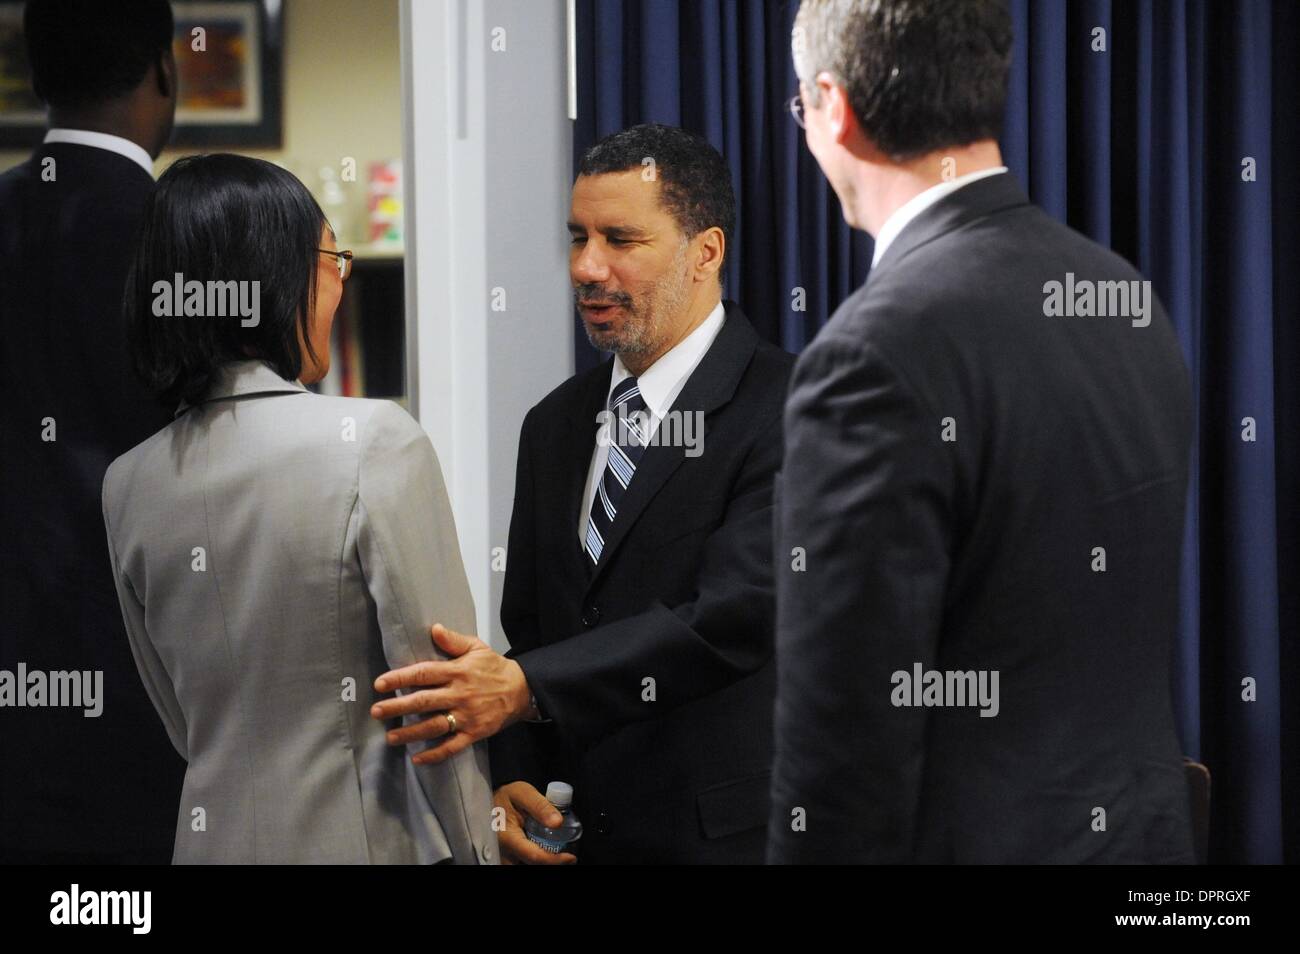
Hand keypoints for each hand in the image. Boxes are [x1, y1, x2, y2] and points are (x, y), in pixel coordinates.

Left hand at [370, 624, 532, 764]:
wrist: (522, 689)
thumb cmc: (494, 668)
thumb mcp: (477, 648)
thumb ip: (454, 640)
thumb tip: (433, 628)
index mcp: (457, 671)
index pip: (424, 673)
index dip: (400, 678)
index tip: (380, 684)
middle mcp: (460, 694)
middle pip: (423, 701)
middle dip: (397, 706)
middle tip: (376, 711)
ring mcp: (467, 715)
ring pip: (434, 726)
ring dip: (410, 732)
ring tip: (390, 737)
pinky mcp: (474, 732)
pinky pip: (452, 746)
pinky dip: (434, 754)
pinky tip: (417, 759)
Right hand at [494, 782, 576, 864]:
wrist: (492, 802)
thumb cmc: (506, 798)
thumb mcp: (522, 793)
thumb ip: (540, 806)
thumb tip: (557, 822)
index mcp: (507, 837)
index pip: (534, 856)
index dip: (555, 859)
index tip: (570, 857)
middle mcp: (504, 852)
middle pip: (531, 865)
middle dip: (550, 861)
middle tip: (564, 853)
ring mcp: (505, 857)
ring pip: (527, 865)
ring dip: (543, 860)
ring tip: (553, 850)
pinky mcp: (508, 859)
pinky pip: (524, 862)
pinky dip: (537, 859)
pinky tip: (543, 849)